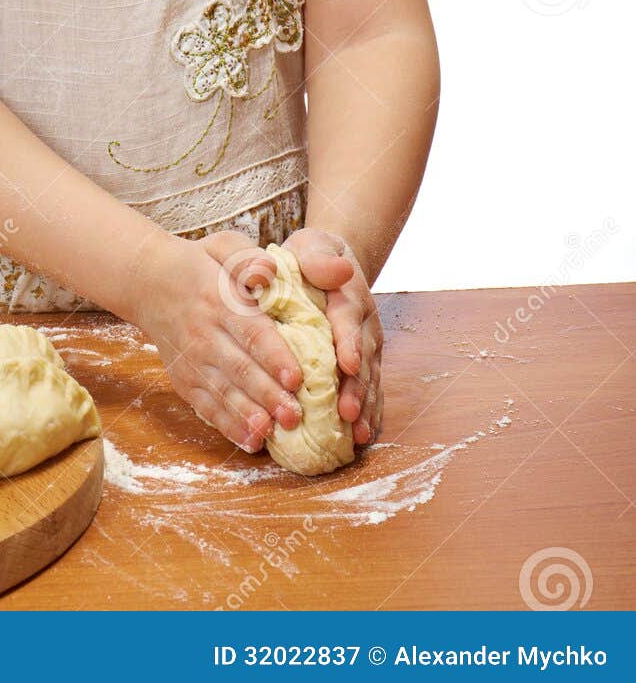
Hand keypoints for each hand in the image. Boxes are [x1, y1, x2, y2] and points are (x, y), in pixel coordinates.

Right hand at [126, 231, 308, 453]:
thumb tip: (268, 272)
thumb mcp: (222, 245)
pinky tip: (251, 442)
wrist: (148, 282)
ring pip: (224, 393)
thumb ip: (246, 257)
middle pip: (240, 369)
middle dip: (268, 395)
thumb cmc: (199, 263)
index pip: (250, 331)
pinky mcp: (184, 379)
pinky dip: (228, 426)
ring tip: (273, 433)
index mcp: (218, 300)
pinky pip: (207, 406)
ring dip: (249, 416)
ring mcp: (192, 361)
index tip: (296, 377)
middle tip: (296, 416)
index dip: (274, 356)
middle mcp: (204, 334)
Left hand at [279, 227, 383, 445]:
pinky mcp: (366, 362)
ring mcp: (368, 345)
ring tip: (357, 434)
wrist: (331, 263)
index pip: (349, 318)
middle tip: (347, 413)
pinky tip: (361, 436)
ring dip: (364, 407)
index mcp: (348, 294)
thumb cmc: (312, 257)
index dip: (349, 341)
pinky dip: (368, 412)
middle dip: (357, 387)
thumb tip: (339, 268)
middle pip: (363, 357)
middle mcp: (364, 323)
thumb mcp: (312, 246)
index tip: (347, 364)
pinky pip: (370, 389)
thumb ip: (319, 257)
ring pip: (369, 379)